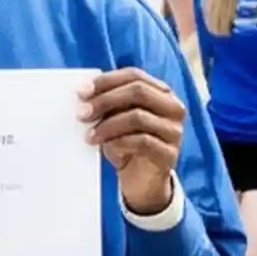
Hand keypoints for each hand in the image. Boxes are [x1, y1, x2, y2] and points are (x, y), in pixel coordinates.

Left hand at [78, 68, 185, 215]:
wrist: (142, 180)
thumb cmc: (127, 143)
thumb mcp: (116, 119)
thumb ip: (108, 104)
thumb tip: (84, 96)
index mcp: (161, 92)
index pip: (135, 75)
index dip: (107, 80)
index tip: (82, 92)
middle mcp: (173, 108)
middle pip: (138, 92)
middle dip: (105, 100)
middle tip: (82, 113)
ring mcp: (174, 131)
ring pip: (138, 117)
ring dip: (108, 125)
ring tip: (89, 135)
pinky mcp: (169, 154)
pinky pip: (142, 142)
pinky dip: (119, 142)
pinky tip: (106, 147)